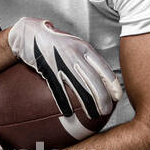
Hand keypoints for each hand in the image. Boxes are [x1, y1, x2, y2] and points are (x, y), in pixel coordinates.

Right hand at [7, 18, 121, 119]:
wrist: (31, 33)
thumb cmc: (56, 43)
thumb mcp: (74, 45)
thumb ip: (87, 59)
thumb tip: (102, 78)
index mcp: (84, 48)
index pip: (103, 67)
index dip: (112, 83)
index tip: (118, 97)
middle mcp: (75, 54)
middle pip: (93, 79)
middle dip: (102, 97)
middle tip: (106, 111)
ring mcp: (61, 61)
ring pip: (78, 86)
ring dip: (87, 103)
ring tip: (93, 115)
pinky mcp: (47, 68)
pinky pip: (57, 89)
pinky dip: (64, 102)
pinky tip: (69, 113)